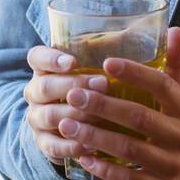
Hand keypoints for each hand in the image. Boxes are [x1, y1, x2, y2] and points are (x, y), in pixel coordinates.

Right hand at [23, 44, 113, 164]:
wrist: (70, 125)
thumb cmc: (90, 89)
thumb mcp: (93, 68)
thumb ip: (107, 54)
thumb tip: (144, 33)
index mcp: (43, 69)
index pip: (37, 57)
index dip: (52, 59)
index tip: (74, 62)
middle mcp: (35, 92)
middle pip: (45, 87)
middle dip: (74, 85)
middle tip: (103, 84)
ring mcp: (36, 118)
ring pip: (49, 116)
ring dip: (75, 115)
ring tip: (100, 116)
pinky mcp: (42, 142)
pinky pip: (52, 146)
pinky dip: (71, 146)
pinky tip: (91, 146)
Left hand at [57, 26, 179, 179]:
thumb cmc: (176, 127)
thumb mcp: (179, 99)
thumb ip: (174, 65)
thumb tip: (172, 28)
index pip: (163, 86)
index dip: (135, 74)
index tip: (105, 63)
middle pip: (140, 117)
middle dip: (103, 105)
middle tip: (72, 95)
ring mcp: (174, 165)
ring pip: (130, 148)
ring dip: (95, 136)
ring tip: (66, 124)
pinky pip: (129, 179)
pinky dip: (103, 168)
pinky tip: (81, 156)